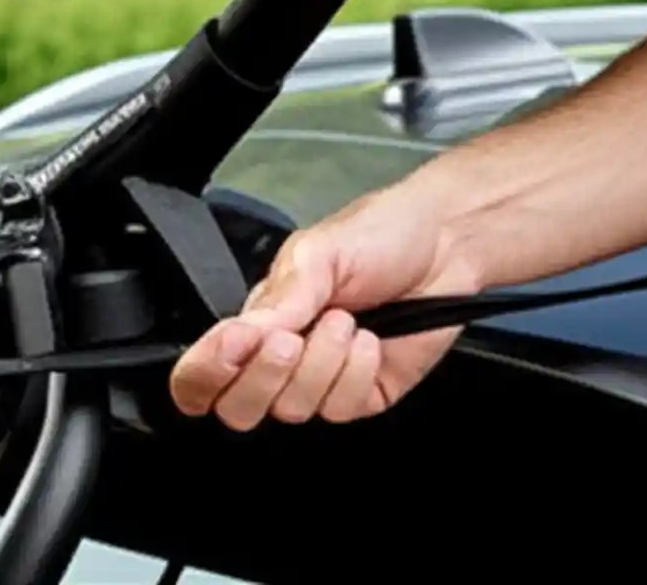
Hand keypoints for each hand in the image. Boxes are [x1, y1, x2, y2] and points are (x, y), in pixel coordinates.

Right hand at [168, 186, 481, 430]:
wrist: (444, 242)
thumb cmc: (377, 236)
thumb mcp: (315, 253)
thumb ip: (277, 298)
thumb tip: (239, 335)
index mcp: (256, 322)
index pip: (203, 374)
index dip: (205, 371)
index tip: (235, 343)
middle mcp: (282, 360)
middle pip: (239, 409)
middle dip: (264, 376)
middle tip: (292, 336)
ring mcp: (321, 382)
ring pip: (294, 410)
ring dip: (322, 362)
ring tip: (348, 319)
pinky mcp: (362, 396)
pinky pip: (341, 408)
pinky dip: (356, 371)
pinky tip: (371, 339)